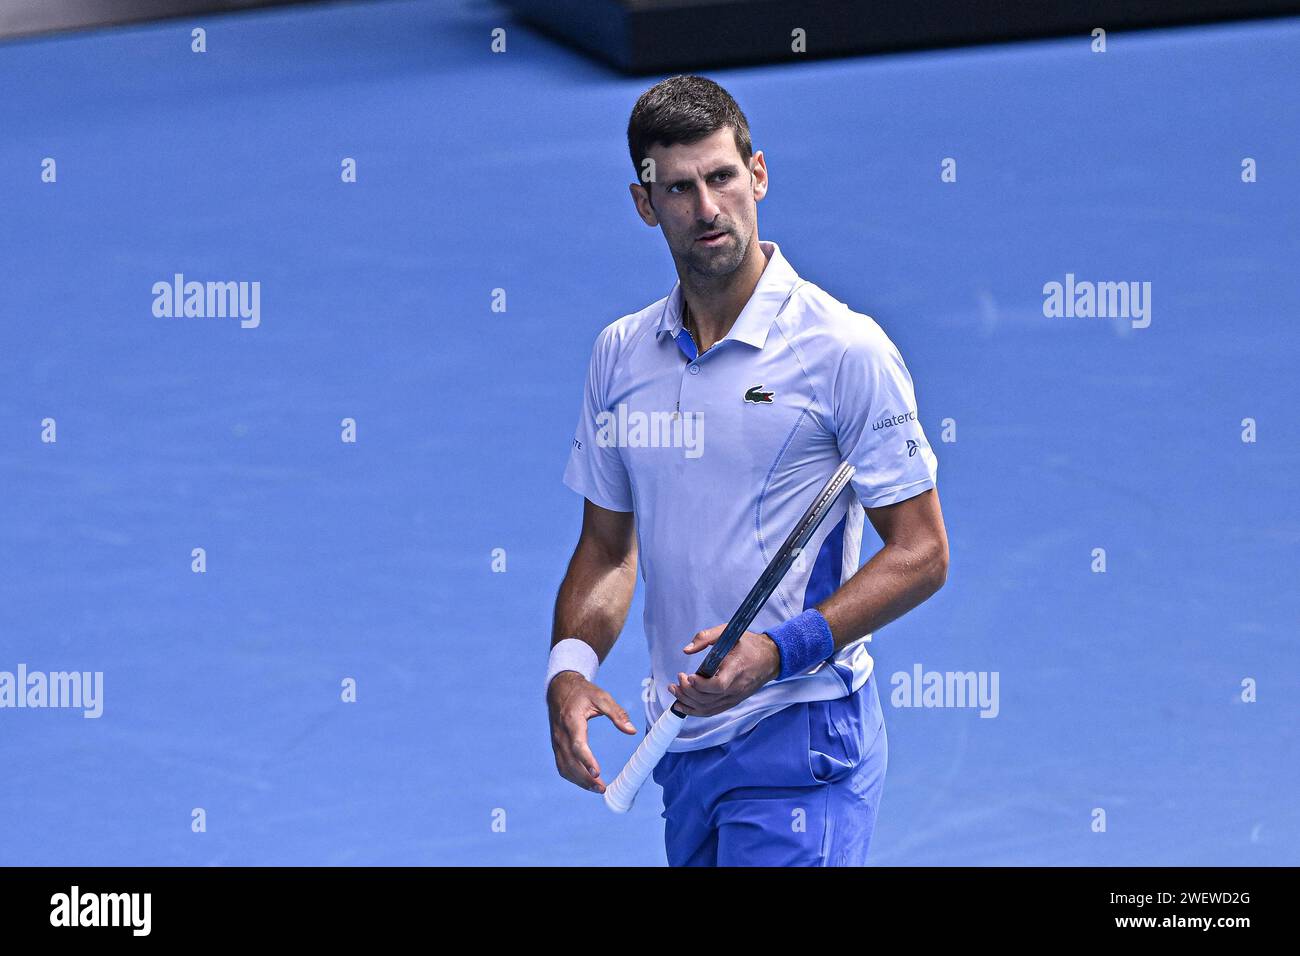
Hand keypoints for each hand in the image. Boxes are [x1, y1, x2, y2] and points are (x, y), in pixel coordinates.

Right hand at [547, 671, 636, 793]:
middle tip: (602, 788)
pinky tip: (586, 782)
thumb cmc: (583, 692)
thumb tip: (632, 731)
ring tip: (597, 789)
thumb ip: (617, 714)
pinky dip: (572, 777)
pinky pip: (562, 765)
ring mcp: (556, 741)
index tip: (597, 773)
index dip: (586, 760)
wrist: (560, 688)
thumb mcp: (602, 697)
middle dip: (585, 778)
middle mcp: (561, 733)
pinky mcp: (556, 746)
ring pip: (564, 767)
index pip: (577, 745)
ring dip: (579, 781)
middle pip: (570, 761)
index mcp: (572, 720)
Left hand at [667, 626, 780, 717]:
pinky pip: (712, 711)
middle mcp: (736, 687)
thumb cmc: (749, 644)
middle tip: (678, 679)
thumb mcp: (728, 632)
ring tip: (675, 690)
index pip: (719, 685)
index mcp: (736, 669)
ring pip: (708, 708)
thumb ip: (706, 637)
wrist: (770, 658)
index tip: (689, 675)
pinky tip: (683, 705)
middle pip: (708, 699)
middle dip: (688, 691)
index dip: (701, 684)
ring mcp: (735, 697)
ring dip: (688, 702)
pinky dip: (695, 711)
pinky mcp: (733, 702)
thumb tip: (687, 650)